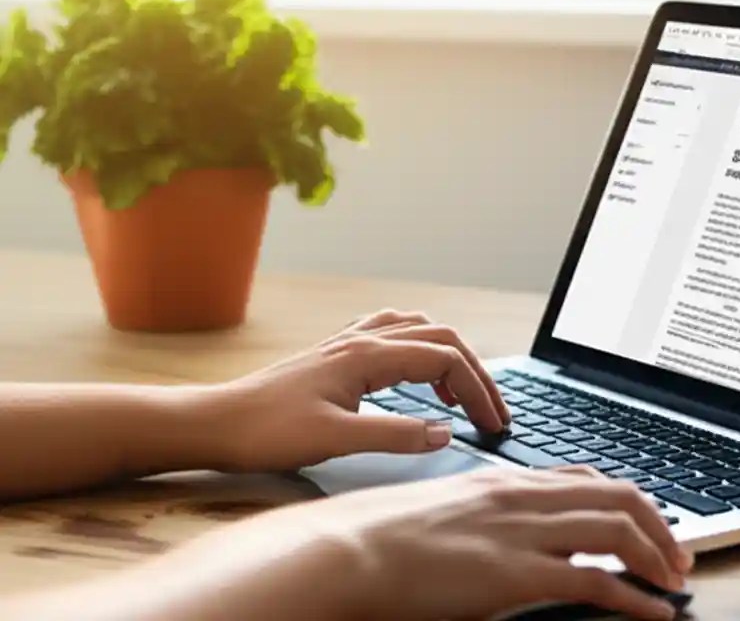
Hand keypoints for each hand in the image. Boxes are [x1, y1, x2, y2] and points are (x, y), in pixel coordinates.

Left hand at [209, 308, 510, 471]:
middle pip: (441, 340)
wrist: (214, 423)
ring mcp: (347, 344)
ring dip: (449, 356)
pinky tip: (414, 373)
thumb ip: (396, 435)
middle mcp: (362, 341)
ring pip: (418, 331)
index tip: (492, 426)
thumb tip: (446, 432)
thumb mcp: (336, 440)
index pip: (445, 361)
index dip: (478, 392)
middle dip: (475, 375)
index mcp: (368, 356)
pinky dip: (419, 349)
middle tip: (492, 414)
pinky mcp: (335, 355)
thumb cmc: (267, 432)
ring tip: (461, 393)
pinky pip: (391, 334)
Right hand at [310, 467, 692, 619]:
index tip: (649, 521)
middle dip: (659, 525)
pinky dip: (636, 598)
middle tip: (679, 554)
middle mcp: (523, 497)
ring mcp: (522, 533)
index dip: (629, 500)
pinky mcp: (516, 574)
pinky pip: (596, 582)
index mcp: (504, 480)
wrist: (345, 549)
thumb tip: (508, 540)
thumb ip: (486, 518)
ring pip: (618, 531)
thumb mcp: (443, 512)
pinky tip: (654, 611)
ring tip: (675, 580)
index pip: (586, 478)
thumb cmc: (378, 536)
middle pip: (617, 496)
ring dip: (658, 556)